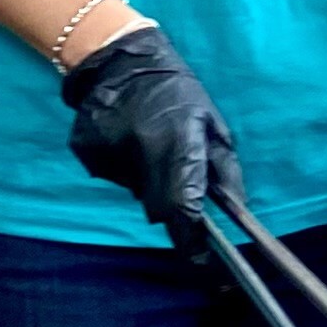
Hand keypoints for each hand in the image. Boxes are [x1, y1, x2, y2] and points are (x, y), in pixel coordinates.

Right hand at [64, 23, 245, 261]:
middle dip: (173, 206)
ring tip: (149, 143)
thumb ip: (226, 170)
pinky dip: (123, 168)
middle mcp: (142, 150)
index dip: (195, 243)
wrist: (120, 60)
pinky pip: (112, 177)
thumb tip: (239, 212)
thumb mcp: (213, 124)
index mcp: (178, 142)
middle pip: (159, 208)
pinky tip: (126, 139)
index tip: (207, 266)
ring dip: (147, 181)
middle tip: (175, 177)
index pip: (185, 207)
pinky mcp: (88, 152)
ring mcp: (109, 152)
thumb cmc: (178, 93)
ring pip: (135, 191)